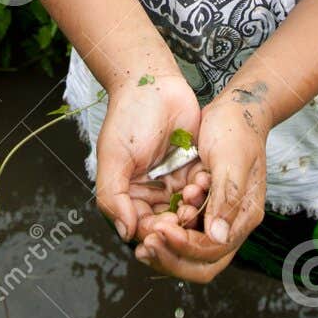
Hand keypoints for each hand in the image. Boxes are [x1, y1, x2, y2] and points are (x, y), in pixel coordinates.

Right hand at [95, 72, 202, 242]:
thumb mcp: (113, 158)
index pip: (142, 227)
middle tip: (183, 213)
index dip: (153, 233)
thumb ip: (113, 196)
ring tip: (192, 191)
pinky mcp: (195, 167)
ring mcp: (174, 180)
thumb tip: (126, 232)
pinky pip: (204, 189)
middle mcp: (152, 192)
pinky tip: (201, 178)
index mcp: (129, 194)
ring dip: (193, 207)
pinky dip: (205, 189)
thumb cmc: (127, 118)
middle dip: (177, 223)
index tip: (163, 228)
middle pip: (169, 224)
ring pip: (189, 209)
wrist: (152, 84)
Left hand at [133, 96, 267, 282]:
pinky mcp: (201, 205)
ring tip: (145, 228)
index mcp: (242, 216)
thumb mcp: (231, 160)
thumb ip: (226, 198)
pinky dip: (165, 227)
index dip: (184, 247)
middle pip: (200, 261)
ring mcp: (214, 215)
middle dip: (171, 256)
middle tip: (145, 245)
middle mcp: (229, 222)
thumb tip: (217, 236)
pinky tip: (150, 217)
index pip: (212, 250)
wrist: (235, 109)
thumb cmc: (236, 130)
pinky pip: (181, 228)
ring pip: (187, 249)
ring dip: (165, 243)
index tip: (159, 231)